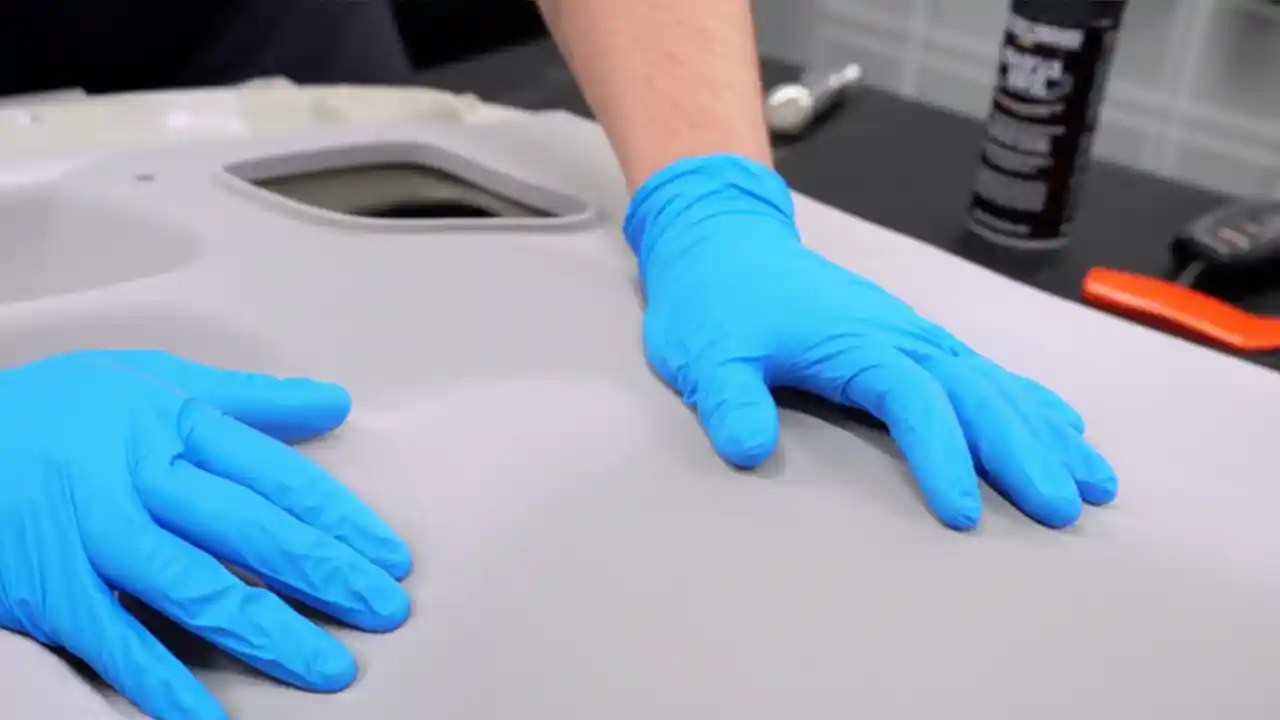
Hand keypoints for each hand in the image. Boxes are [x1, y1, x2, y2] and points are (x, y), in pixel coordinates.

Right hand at [0, 350, 411, 719]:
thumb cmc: (62, 409)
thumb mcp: (154, 380)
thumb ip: (248, 399)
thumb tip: (334, 402)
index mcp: (176, 428)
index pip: (277, 478)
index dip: (341, 520)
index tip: (389, 555)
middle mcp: (142, 482)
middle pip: (250, 532)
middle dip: (325, 576)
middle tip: (384, 610)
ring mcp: (98, 540)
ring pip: (197, 590)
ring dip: (270, 633)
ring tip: (330, 667)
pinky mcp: (56, 592)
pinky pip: (119, 646)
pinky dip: (168, 686)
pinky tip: (217, 718)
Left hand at [623, 155, 1116, 529]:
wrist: (721, 240)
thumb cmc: (713, 301)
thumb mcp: (704, 353)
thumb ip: (729, 399)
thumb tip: (747, 449)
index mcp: (854, 341)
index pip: (914, 400)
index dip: (942, 455)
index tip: (961, 514)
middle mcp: (897, 334)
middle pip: (976, 392)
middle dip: (1024, 451)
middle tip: (1065, 508)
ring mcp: (910, 333)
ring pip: (992, 382)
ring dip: (1043, 430)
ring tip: (1094, 479)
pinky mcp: (910, 336)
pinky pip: (983, 369)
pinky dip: (1027, 401)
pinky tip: (1061, 426)